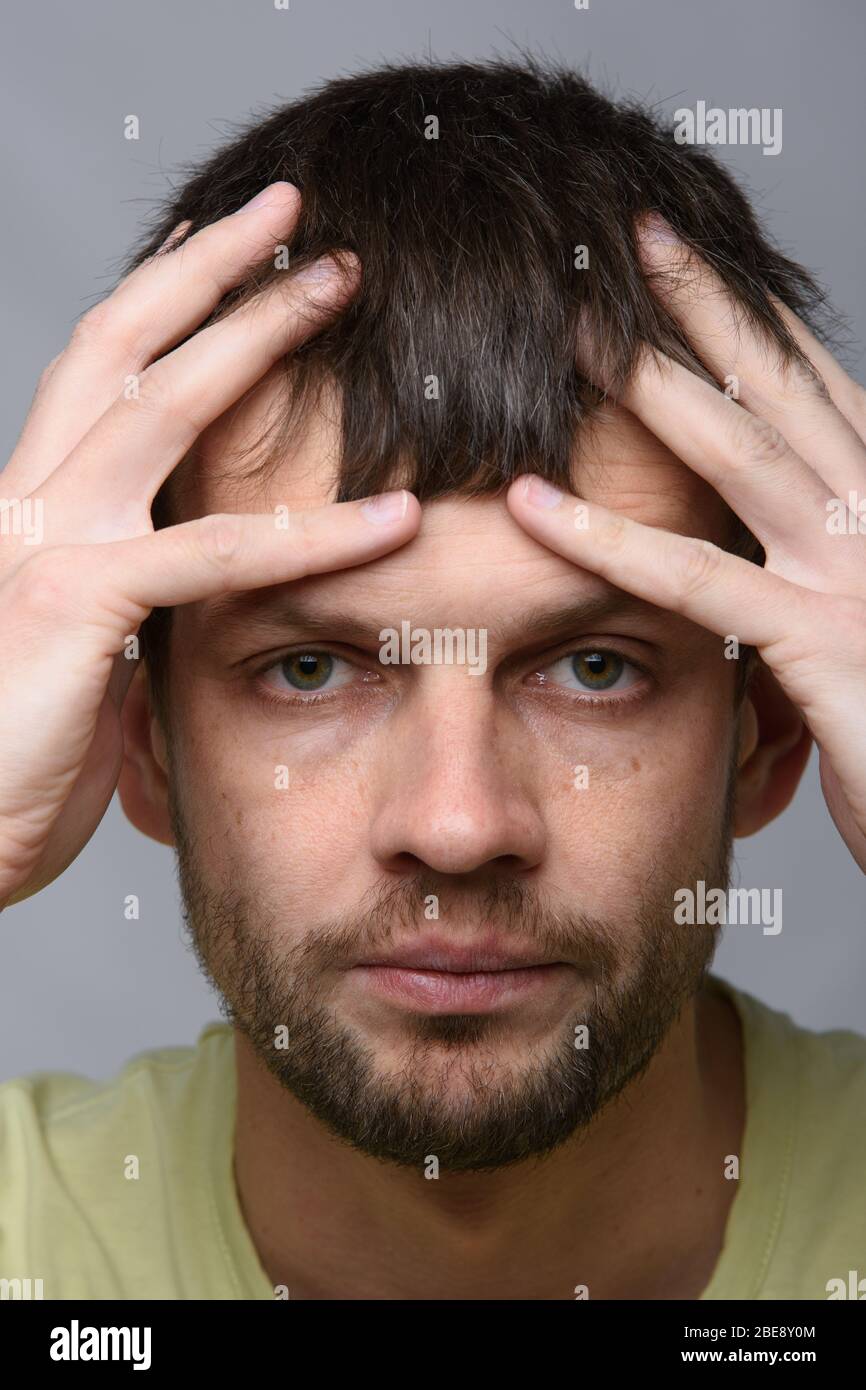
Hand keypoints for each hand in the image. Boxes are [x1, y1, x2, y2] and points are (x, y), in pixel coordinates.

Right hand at [0, 185, 418, 906]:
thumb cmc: (14, 760)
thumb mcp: (86, 656)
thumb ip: (136, 603)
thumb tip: (197, 588)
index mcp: (29, 508)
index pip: (94, 373)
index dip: (155, 300)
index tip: (217, 246)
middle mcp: (27, 502)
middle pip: (121, 347)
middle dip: (208, 268)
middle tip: (292, 213)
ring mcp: (46, 543)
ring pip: (161, 406)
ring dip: (255, 332)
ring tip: (339, 284)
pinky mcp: (74, 603)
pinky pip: (215, 555)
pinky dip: (314, 537)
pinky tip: (397, 520)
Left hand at [506, 220, 865, 870]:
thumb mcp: (861, 628)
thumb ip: (812, 574)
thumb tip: (749, 551)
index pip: (816, 392)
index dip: (751, 321)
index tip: (687, 262)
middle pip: (782, 392)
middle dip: (704, 307)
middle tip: (630, 240)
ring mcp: (860, 574)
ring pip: (740, 456)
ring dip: (650, 386)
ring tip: (569, 332)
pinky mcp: (829, 644)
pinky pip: (699, 581)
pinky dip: (607, 541)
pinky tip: (532, 506)